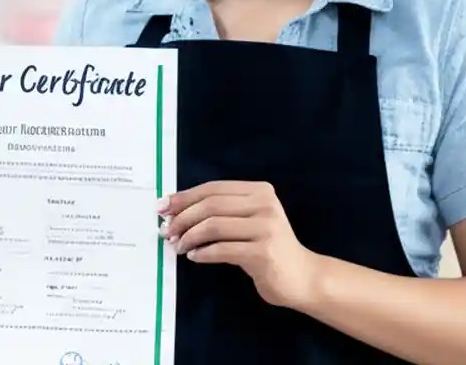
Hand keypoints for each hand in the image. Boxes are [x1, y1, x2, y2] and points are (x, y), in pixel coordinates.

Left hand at [159, 180, 318, 308]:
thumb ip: (221, 212)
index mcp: (260, 191)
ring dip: (189, 236)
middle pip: (211, 205)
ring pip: (214, 225)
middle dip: (182, 217)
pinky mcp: (263, 252)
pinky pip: (222, 249)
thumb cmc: (269, 248)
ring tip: (178, 246)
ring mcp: (266, 228)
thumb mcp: (249, 222)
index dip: (184, 197)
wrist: (303, 277)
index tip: (163, 207)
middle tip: (167, 231)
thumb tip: (175, 211)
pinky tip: (194, 257)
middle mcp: (265, 204)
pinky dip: (203, 253)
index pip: (213, 188)